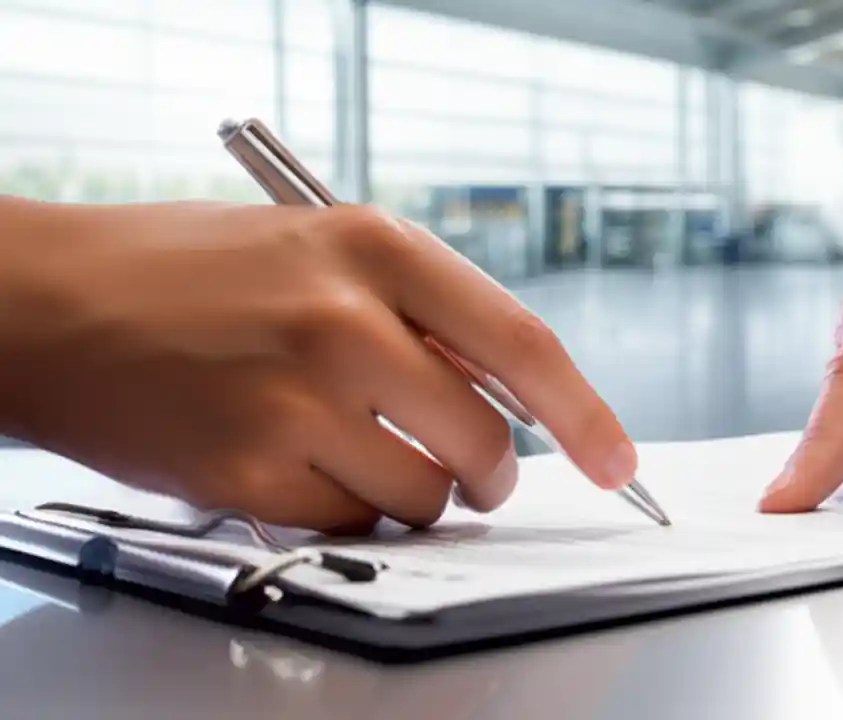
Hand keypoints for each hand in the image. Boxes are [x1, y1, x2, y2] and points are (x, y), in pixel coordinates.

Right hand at [0, 200, 634, 531]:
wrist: (51, 303)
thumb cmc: (190, 273)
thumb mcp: (320, 248)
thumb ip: (421, 313)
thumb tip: (511, 391)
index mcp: (375, 248)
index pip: (521, 344)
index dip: (585, 413)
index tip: (617, 462)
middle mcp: (343, 320)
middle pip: (485, 441)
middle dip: (491, 474)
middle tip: (475, 473)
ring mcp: (295, 400)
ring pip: (423, 495)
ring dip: (414, 493)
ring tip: (356, 448)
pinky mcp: (247, 472)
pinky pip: (351, 522)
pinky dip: (344, 509)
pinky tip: (297, 463)